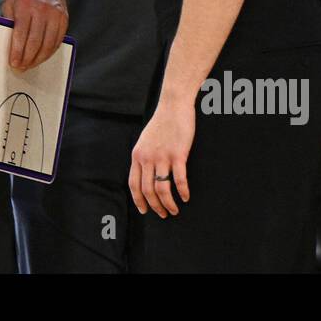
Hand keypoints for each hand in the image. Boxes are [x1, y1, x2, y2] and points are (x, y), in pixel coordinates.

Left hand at [0, 0, 67, 70]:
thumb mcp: (10, 4)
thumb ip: (8, 22)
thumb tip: (7, 45)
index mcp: (25, 6)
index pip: (21, 34)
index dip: (17, 51)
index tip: (14, 62)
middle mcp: (41, 10)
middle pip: (35, 42)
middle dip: (27, 58)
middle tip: (21, 67)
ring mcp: (55, 14)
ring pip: (48, 44)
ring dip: (39, 58)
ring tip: (31, 64)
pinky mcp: (64, 19)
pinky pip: (58, 40)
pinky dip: (50, 51)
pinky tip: (43, 56)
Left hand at [129, 96, 193, 217]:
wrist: (173, 106)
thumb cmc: (162, 123)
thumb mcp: (145, 140)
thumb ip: (144, 157)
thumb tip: (146, 174)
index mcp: (137, 155)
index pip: (133, 184)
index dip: (138, 200)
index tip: (144, 210)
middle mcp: (147, 158)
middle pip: (147, 190)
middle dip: (155, 206)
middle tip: (163, 214)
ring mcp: (162, 156)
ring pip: (161, 188)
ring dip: (168, 203)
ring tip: (174, 210)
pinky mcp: (177, 154)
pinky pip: (179, 179)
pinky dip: (182, 191)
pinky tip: (186, 197)